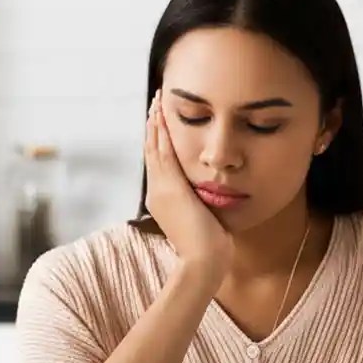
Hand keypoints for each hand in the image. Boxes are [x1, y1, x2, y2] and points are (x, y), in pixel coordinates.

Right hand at [143, 88, 233, 275]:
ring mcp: (160, 189)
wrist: (203, 261)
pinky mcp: (170, 187)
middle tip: (155, 102)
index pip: (158, 162)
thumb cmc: (208, 246)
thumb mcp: (202, 216)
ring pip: (154, 147)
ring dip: (156, 122)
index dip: (157, 139)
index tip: (160, 121)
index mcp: (162, 198)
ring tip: (157, 101)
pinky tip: (161, 116)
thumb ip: (201, 202)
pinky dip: (161, 132)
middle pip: (151, 150)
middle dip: (154, 125)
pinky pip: (162, 152)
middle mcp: (156, 191)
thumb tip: (210, 192)